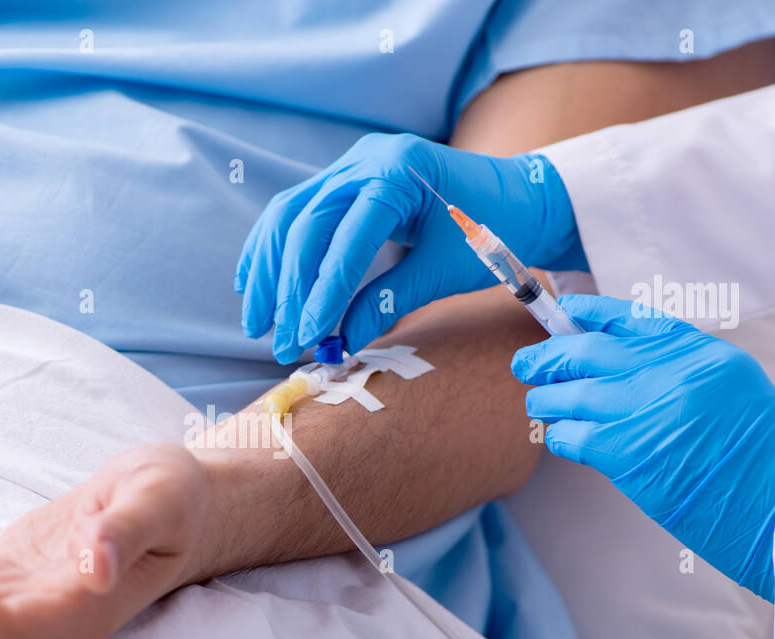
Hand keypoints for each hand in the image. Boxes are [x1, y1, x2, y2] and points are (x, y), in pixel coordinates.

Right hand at [234, 132, 583, 362]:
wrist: (520, 196)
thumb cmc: (495, 230)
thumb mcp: (445, 271)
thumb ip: (389, 301)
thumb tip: (339, 343)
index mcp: (399, 172)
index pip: (345, 237)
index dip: (323, 292)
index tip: (309, 337)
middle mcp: (367, 159)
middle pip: (305, 225)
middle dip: (288, 290)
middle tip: (280, 342)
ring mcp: (351, 164)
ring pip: (288, 217)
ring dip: (269, 273)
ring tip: (258, 323)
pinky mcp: (344, 178)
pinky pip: (295, 211)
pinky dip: (272, 250)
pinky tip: (254, 283)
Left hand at [511, 295, 774, 600]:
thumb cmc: (764, 460)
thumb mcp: (734, 392)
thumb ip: (681, 373)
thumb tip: (622, 370)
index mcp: (698, 353)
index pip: (631, 318)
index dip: (589, 313)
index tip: (563, 311)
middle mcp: (668, 372)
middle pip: (587, 350)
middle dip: (548, 355)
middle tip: (525, 363)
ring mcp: (644, 408)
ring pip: (569, 392)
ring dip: (545, 398)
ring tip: (537, 403)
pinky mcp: (625, 451)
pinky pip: (570, 434)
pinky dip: (559, 435)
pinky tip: (562, 439)